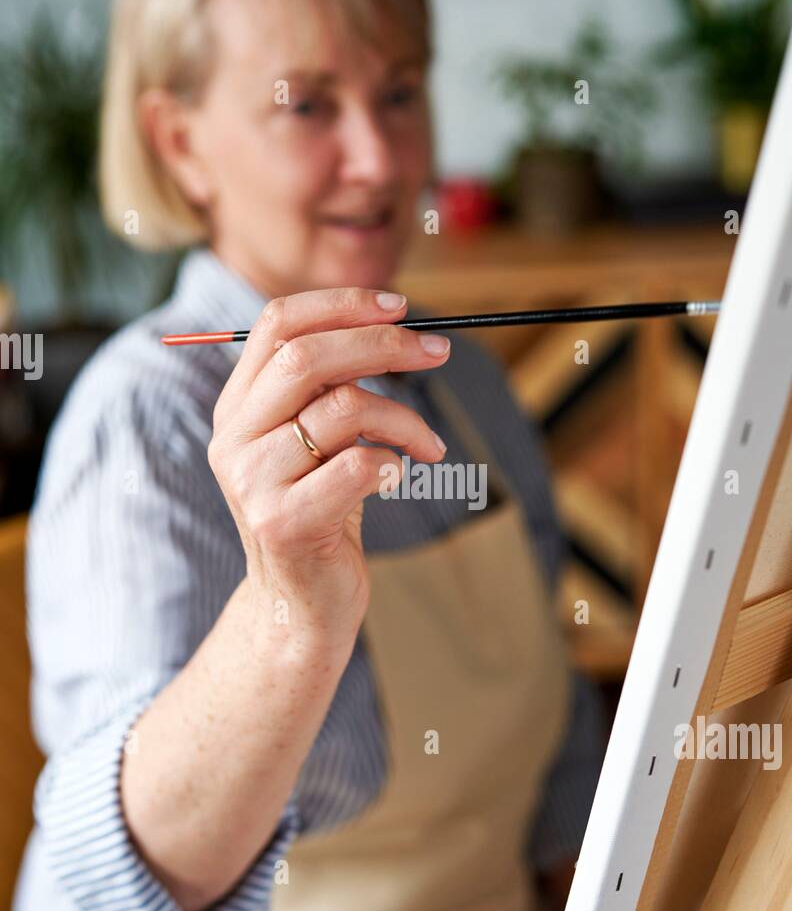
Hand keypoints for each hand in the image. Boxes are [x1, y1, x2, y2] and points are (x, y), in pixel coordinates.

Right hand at [207, 288, 450, 649]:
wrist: (301, 605)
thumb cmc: (323, 513)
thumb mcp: (317, 441)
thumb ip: (328, 388)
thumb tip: (391, 324)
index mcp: (238, 407)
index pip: (277, 324)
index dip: (342, 306)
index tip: (400, 306)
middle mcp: (234, 439)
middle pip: (308, 358)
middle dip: (384, 344)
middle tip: (438, 351)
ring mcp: (253, 482)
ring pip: (343, 410)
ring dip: (405, 418)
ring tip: (429, 444)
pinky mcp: (283, 524)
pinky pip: (357, 467)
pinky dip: (394, 462)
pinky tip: (399, 477)